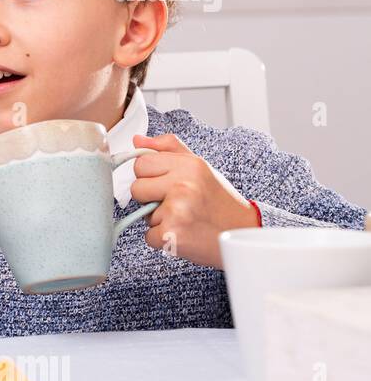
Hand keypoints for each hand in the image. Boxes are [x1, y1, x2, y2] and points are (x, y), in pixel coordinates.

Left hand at [130, 133, 258, 268]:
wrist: (243, 232)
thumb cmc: (218, 200)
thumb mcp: (198, 166)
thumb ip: (168, 149)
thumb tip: (138, 141)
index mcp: (189, 165)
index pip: (141, 163)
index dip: (149, 176)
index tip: (165, 183)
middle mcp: (183, 185)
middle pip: (137, 188)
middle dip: (149, 198)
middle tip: (175, 202)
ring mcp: (177, 210)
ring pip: (142, 214)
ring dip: (159, 220)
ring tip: (184, 217)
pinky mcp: (172, 234)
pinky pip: (149, 236)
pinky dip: (162, 239)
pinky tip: (184, 233)